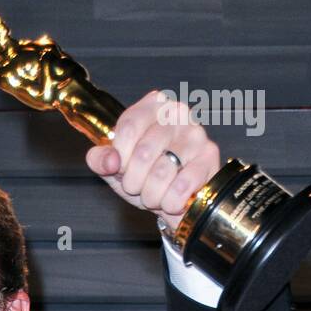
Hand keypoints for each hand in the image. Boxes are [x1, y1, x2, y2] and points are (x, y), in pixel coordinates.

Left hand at [85, 88, 220, 229]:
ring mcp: (196, 133)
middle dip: (135, 182)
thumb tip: (111, 160)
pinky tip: (172, 200)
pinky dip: (170, 203)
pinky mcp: (209, 156)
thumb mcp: (115, 168)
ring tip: (155, 194)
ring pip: (162, 173)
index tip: (121, 170)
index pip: (129, 127)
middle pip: (144, 152)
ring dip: (152, 195)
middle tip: (139, 187)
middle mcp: (176, 113)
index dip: (120, 158)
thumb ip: (100, 160)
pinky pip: (181, 187)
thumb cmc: (144, 176)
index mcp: (152, 107)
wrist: (172, 200)